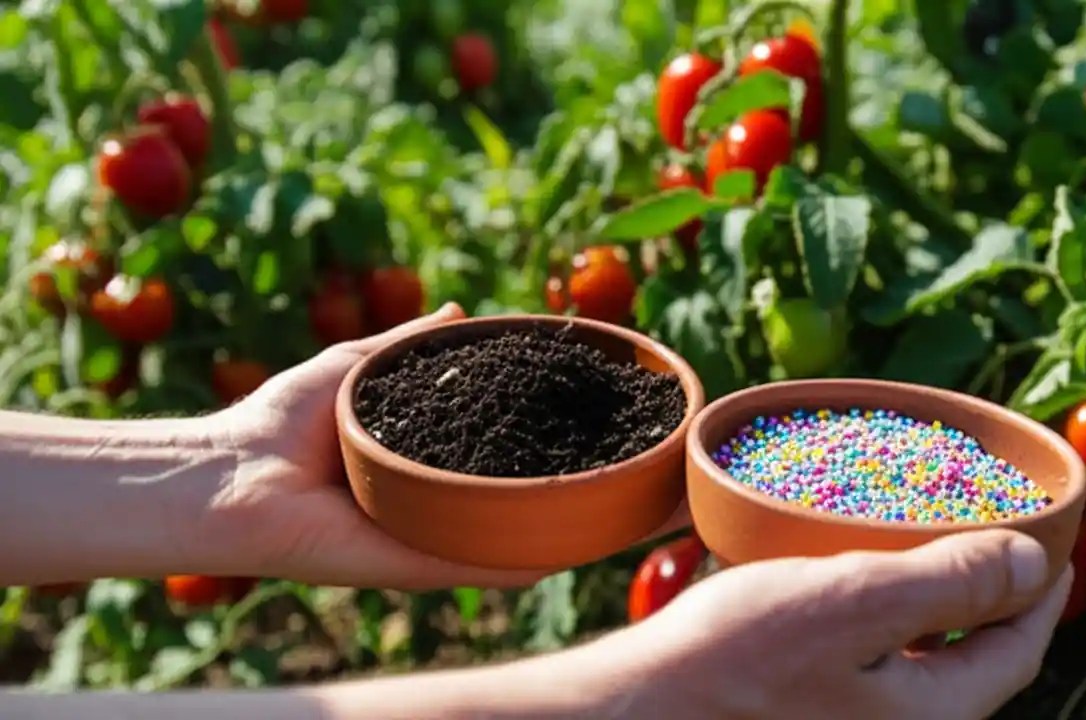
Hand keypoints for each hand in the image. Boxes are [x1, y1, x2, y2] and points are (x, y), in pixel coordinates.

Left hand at [205, 304, 688, 590]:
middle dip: (587, 493)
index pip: (508, 452)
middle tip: (648, 479)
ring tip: (636, 517)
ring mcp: (435, 538)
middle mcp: (443, 503)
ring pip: (520, 537)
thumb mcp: (358, 367)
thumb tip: (461, 309)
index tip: (608, 421)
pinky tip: (577, 549)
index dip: (557, 439)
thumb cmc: (280, 419)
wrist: (230, 474)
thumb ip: (411, 344)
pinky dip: (529, 559)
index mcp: (432, 463)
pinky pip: (481, 566)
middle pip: (528, 499)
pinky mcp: (415, 567)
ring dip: (577, 531)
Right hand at [622, 529, 1071, 719]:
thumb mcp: (853, 604)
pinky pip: (867, 664)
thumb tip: (1030, 564)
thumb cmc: (734, 661)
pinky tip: (844, 579)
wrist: (634, 712)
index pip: (1013, 651)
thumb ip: (951, 583)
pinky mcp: (806, 713)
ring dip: (931, 603)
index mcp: (927, 716)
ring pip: (917, 662)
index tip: (1050, 542)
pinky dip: (877, 618)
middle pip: (969, 660)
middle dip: (988, 597)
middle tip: (992, 535)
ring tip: (921, 544)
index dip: (1039, 592)